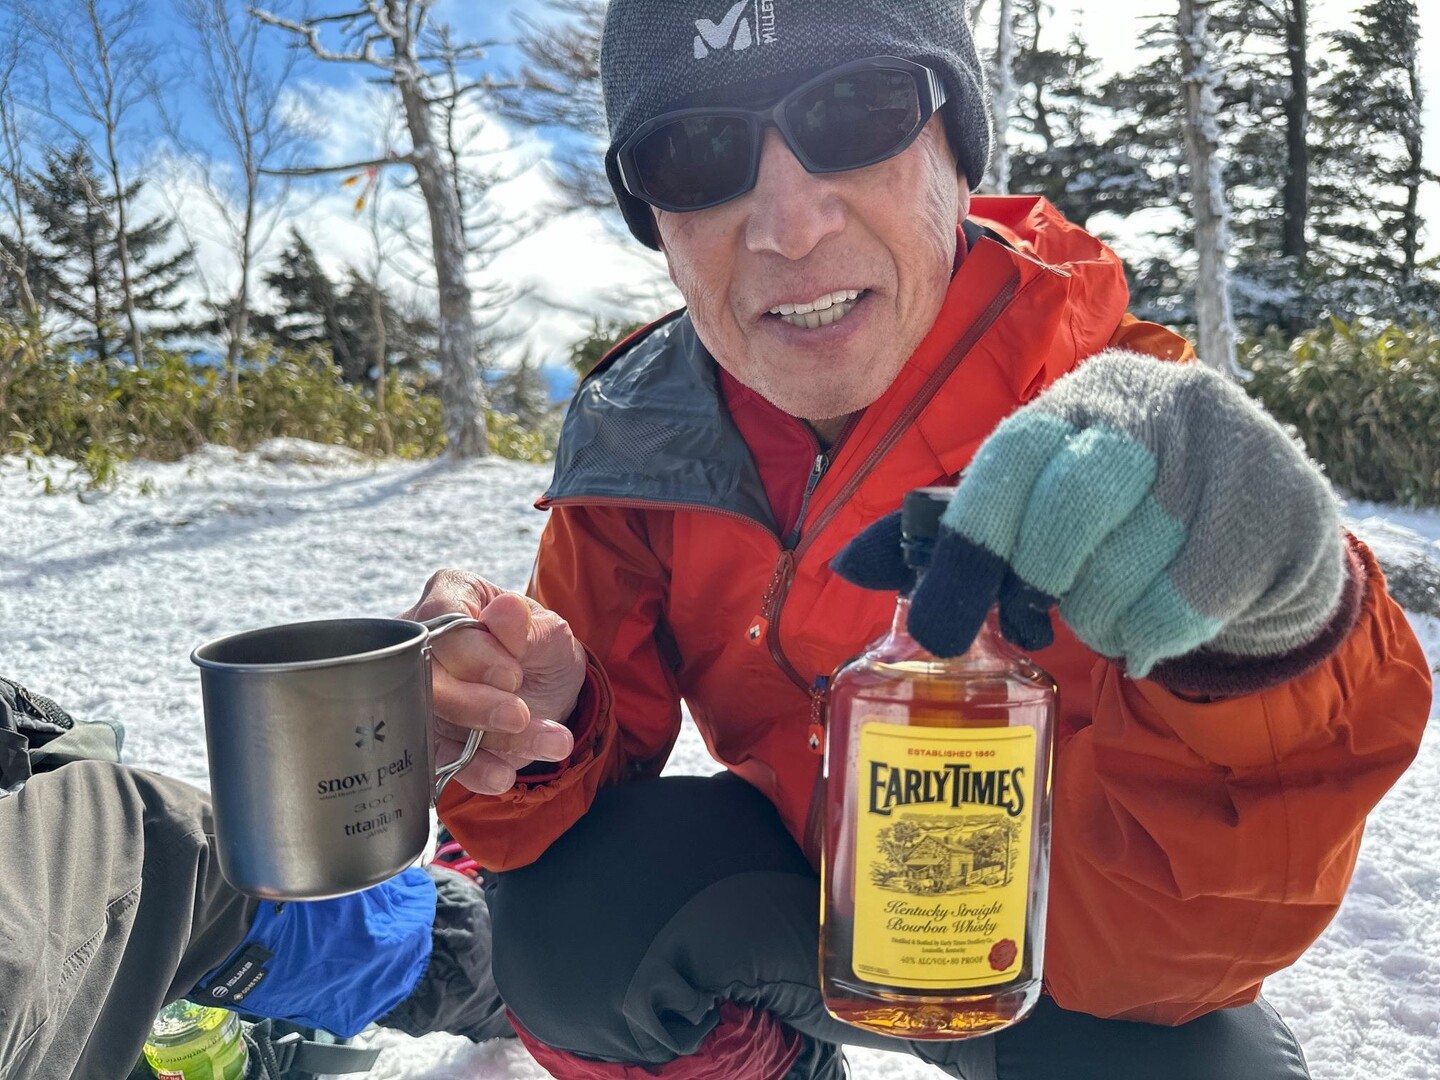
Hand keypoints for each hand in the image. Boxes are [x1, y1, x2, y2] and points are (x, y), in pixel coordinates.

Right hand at [402, 570, 583, 794]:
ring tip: (545, 743)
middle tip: (521, 715)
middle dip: (475, 703)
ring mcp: (419, 687)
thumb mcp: (551, 635)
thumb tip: (505, 610)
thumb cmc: (543, 648)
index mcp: (452, 594)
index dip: (474, 653)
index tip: (514, 675)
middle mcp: (423, 639)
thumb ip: (529, 628)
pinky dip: (471, 769)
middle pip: (426, 674)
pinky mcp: (426, 731)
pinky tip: (503, 774)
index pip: (441, 619)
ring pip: (432, 719)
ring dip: (487, 742)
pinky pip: (435, 757)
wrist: (549, 691)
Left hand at [835, 351, 1346, 677]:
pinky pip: (1190, 600)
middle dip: (1040, 579)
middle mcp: (1151, 403)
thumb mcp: (1035, 507)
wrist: (1261, 527)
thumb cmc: (1119, 518)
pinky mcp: (1276, 505)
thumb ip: (950, 529)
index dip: (970, 542)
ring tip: (1102, 615)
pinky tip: (1150, 631)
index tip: (940, 623)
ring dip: (1100, 616)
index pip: (1011, 455)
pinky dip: (1154, 636)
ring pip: (1131, 561)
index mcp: (1077, 397)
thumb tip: (847, 563)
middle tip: (1034, 617)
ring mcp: (1224, 448)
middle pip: (1072, 501)